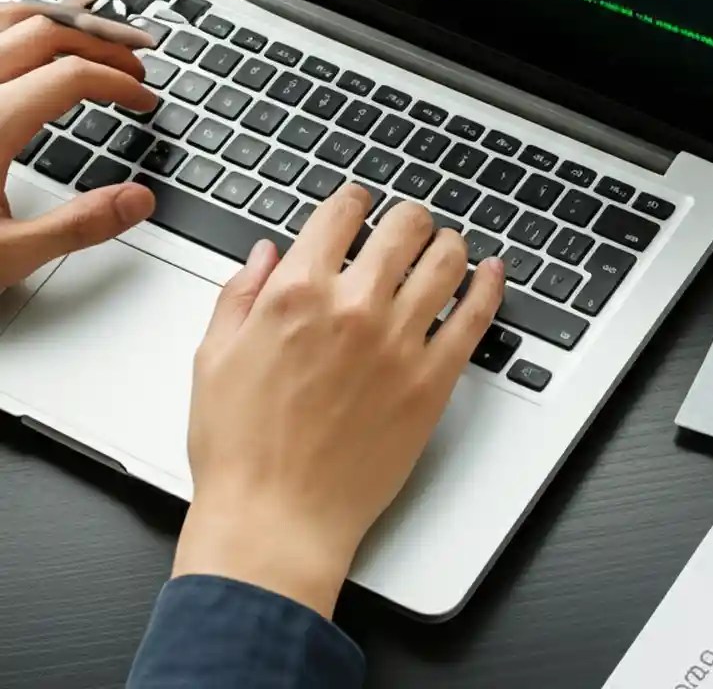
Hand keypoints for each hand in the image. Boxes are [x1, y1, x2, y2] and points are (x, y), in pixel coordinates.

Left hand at [0, 4, 158, 287]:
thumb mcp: (8, 253)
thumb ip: (79, 226)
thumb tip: (137, 201)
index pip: (69, 76)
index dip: (118, 81)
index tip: (143, 100)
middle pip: (43, 33)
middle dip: (101, 40)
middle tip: (136, 62)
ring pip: (7, 18)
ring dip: (59, 19)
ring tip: (96, 29)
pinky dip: (17, 25)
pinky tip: (34, 36)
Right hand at [173, 185, 505, 616]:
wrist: (277, 517)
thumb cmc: (241, 450)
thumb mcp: (214, 358)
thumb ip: (242, 295)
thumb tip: (267, 254)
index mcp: (295, 294)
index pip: (340, 214)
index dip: (355, 200)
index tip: (361, 203)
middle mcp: (353, 308)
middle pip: (403, 227)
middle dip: (408, 216)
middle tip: (411, 223)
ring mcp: (399, 343)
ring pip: (446, 261)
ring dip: (449, 243)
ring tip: (448, 245)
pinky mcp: (432, 382)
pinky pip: (475, 317)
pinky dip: (489, 287)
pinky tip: (493, 273)